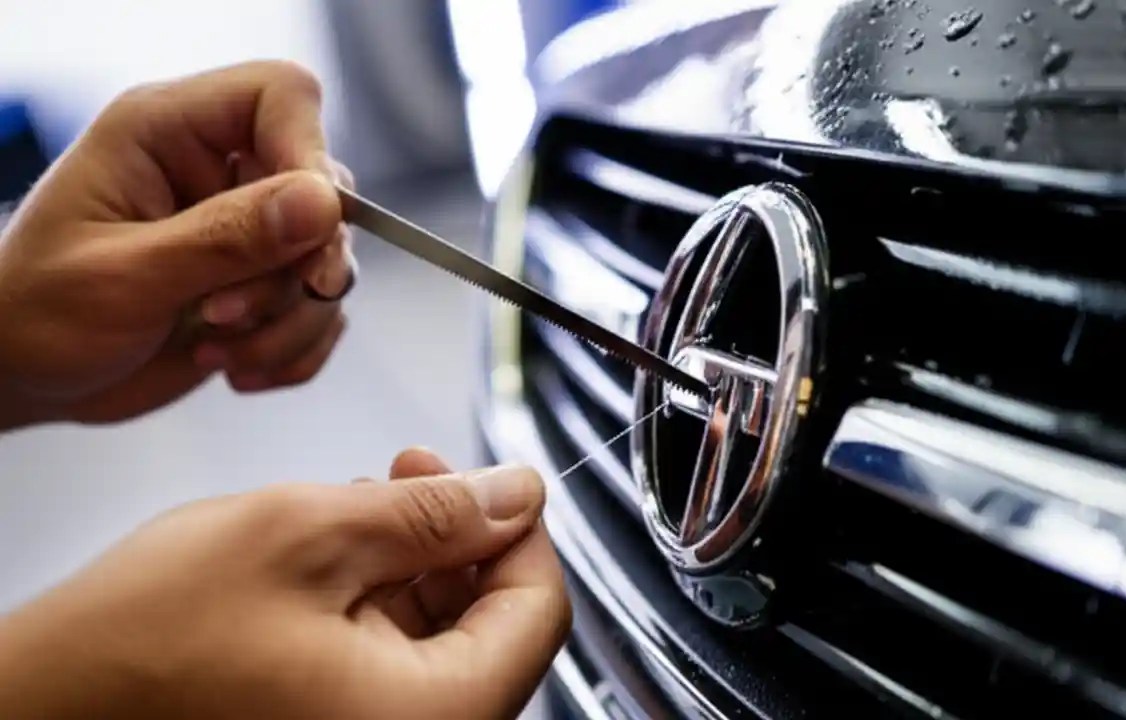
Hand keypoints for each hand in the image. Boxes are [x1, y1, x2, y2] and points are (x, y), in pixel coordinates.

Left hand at [0, 60, 356, 427]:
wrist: (24, 379)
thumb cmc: (38, 313)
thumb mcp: (125, 276)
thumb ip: (226, 237)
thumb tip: (324, 204)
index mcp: (169, 131)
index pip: (282, 98)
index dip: (310, 155)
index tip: (308, 230)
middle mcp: (217, 169)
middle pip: (324, 189)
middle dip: (295, 270)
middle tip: (230, 315)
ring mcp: (246, 230)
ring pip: (330, 262)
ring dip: (290, 324)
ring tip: (219, 351)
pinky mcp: (262, 286)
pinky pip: (323, 312)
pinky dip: (294, 352)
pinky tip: (235, 369)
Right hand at [0, 451, 571, 719]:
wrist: (42, 708)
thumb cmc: (144, 646)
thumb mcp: (309, 538)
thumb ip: (433, 513)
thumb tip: (514, 494)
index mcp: (434, 717)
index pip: (538, 609)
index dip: (519, 527)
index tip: (492, 480)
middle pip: (492, 627)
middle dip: (458, 537)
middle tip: (411, 476)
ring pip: (440, 643)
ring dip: (413, 565)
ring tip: (355, 510)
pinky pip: (391, 669)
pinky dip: (376, 605)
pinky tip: (332, 560)